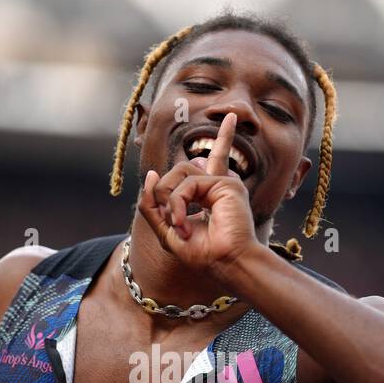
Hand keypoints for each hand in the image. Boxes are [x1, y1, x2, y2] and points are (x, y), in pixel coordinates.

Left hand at [137, 113, 258, 282]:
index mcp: (211, 195)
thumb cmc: (202, 254)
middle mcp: (220, 185)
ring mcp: (224, 183)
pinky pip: (187, 185)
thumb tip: (152, 174)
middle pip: (182, 170)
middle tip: (170, 221)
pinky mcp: (227, 184)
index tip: (231, 118)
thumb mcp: (167, 231)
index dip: (224, 139)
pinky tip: (182, 223)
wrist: (226, 264)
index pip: (214, 160)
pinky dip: (177, 205)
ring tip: (177, 224)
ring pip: (181, 173)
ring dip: (169, 201)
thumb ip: (153, 206)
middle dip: (163, 193)